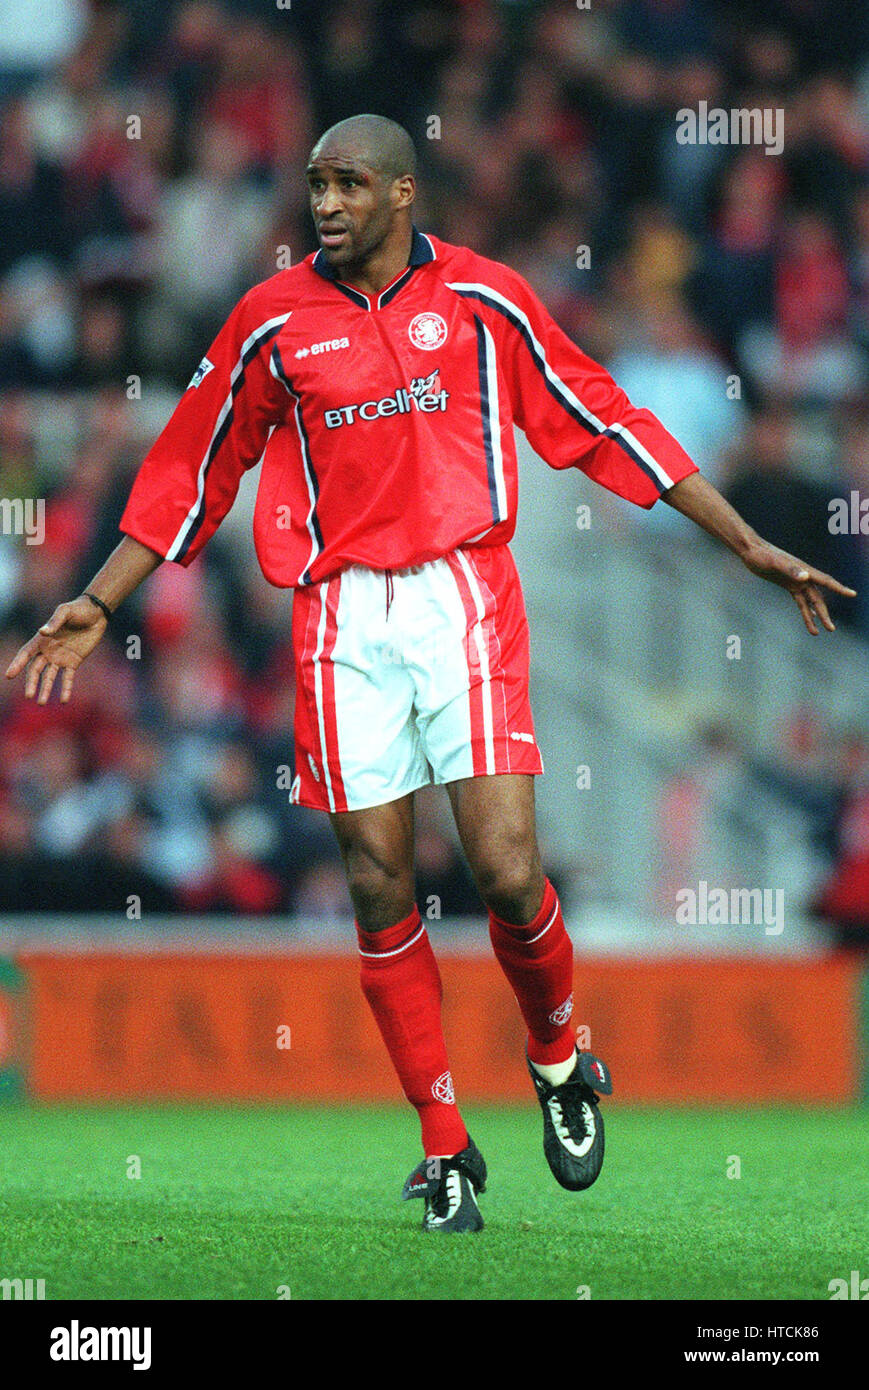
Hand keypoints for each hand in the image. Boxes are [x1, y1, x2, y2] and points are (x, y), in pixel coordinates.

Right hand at [4, 596, 108, 703]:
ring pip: (49, 677)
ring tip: (41, 703)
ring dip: (45, 689)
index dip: (17, 664)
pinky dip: (66, 689)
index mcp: (42, 639)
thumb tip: (43, 632)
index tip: (9, 675)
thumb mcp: (65, 611)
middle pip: (36, 669)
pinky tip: (64, 700)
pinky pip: (68, 678)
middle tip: (29, 695)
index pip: (26, 654)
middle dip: (32, 682)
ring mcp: (60, 658)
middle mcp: (48, 651)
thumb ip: (54, 622)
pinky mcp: (74, 662)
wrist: (96, 614)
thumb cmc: (78, 609)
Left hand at [740, 541, 856, 634]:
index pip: (826, 581)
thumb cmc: (762, 555)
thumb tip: (806, 577)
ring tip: (818, 632)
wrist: (751, 551)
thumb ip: (791, 570)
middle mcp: (803, 576)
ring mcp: (796, 581)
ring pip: (810, 601)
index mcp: (804, 570)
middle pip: (818, 598)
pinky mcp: (788, 584)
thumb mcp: (775, 563)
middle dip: (825, 614)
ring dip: (815, 616)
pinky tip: (811, 618)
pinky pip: (800, 600)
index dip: (839, 588)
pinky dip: (805, 610)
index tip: (853, 594)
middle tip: (831, 629)